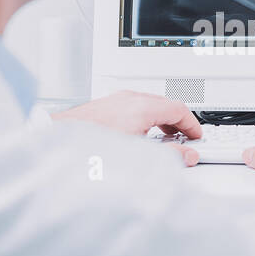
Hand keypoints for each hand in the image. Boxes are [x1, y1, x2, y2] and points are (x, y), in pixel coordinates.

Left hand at [53, 90, 202, 166]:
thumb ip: (168, 156)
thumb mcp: (138, 156)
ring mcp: (116, 100)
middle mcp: (129, 99)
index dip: (192, 124)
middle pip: (165, 104)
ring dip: (162, 119)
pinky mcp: (106, 105)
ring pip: (150, 104)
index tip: (196, 136)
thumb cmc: (91, 150)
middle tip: (185, 138)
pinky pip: (135, 106)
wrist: (58, 142)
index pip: (178, 109)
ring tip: (165, 139)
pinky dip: (146, 118)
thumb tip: (187, 156)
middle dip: (178, 122)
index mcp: (141, 107)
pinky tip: (141, 135)